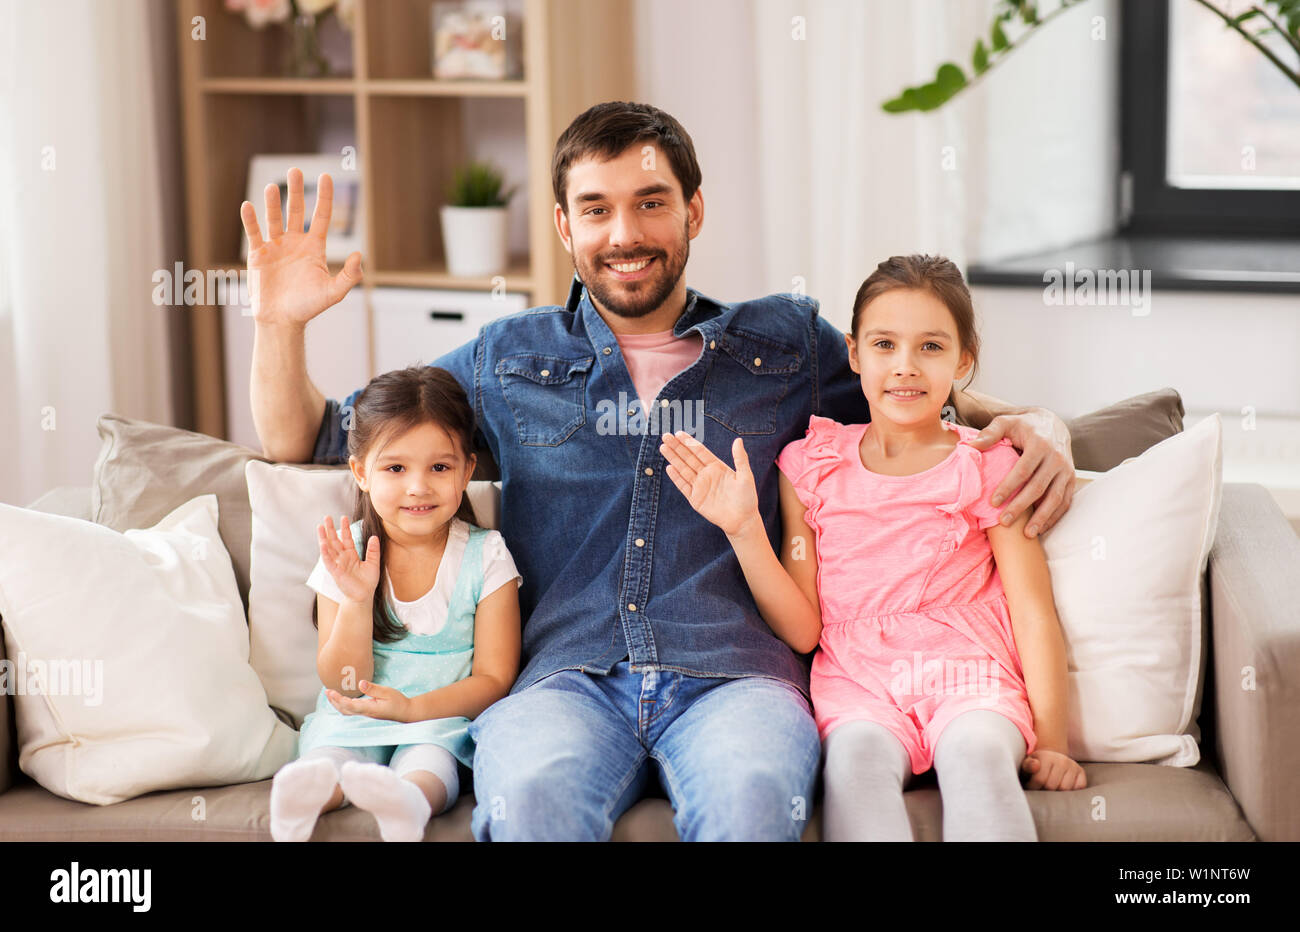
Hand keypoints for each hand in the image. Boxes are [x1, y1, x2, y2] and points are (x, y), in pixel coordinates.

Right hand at [240, 168, 362, 328]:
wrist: (281, 320)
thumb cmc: (308, 307)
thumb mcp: (333, 293)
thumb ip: (349, 276)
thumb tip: (359, 255)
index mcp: (315, 247)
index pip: (322, 216)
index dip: (325, 196)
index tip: (326, 175)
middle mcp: (295, 242)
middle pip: (297, 210)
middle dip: (297, 191)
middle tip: (295, 170)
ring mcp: (276, 246)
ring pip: (274, 218)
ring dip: (273, 203)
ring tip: (273, 187)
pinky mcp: (258, 254)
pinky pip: (254, 233)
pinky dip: (251, 220)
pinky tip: (248, 206)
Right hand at [317, 515, 380, 603]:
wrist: (364, 596)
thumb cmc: (368, 581)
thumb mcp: (373, 563)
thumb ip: (373, 550)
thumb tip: (373, 536)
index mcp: (351, 555)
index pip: (347, 538)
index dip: (345, 528)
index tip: (343, 517)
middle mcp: (343, 558)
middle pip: (335, 540)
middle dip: (330, 529)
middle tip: (327, 517)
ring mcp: (338, 564)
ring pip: (329, 548)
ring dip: (324, 538)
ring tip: (320, 527)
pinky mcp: (335, 572)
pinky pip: (329, 561)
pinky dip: (325, 553)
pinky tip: (323, 543)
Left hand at [325, 680, 410, 722]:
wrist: (405, 712)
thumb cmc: (398, 702)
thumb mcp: (387, 692)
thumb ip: (373, 689)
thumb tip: (360, 683)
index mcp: (369, 708)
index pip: (349, 705)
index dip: (338, 699)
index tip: (330, 691)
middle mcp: (365, 713)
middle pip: (344, 710)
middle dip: (334, 701)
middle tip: (327, 691)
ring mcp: (366, 714)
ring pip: (347, 711)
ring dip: (337, 704)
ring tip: (330, 695)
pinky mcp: (367, 712)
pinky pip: (351, 710)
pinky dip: (343, 705)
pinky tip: (342, 699)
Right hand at [660, 431, 761, 538]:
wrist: (742, 520)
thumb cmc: (747, 498)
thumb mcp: (746, 476)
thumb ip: (740, 458)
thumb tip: (738, 440)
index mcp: (717, 467)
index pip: (700, 451)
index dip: (689, 442)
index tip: (679, 434)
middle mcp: (706, 475)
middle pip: (688, 458)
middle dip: (677, 447)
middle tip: (666, 436)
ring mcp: (700, 486)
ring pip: (683, 470)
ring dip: (673, 459)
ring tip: (663, 447)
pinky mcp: (695, 499)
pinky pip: (683, 486)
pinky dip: (676, 478)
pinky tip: (669, 468)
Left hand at [966, 409, 1074, 537]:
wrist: (1052, 424)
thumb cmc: (1024, 426)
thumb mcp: (1006, 422)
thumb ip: (990, 433)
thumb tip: (971, 446)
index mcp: (1040, 444)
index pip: (1023, 470)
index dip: (1008, 487)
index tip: (993, 502)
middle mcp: (1057, 458)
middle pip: (1038, 487)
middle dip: (1021, 506)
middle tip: (1004, 522)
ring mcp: (1066, 470)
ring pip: (1055, 498)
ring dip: (1041, 517)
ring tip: (1027, 534)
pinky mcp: (1071, 480)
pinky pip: (1065, 501)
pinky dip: (1054, 517)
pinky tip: (1041, 528)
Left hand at [1021, 748, 1086, 790]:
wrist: (1051, 759)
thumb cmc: (1037, 765)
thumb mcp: (1027, 764)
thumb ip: (1028, 766)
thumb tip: (1036, 765)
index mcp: (1047, 757)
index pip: (1040, 780)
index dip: (1033, 787)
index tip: (1030, 786)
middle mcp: (1062, 760)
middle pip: (1052, 786)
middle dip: (1044, 790)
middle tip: (1041, 788)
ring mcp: (1073, 766)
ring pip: (1065, 789)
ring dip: (1058, 793)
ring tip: (1051, 789)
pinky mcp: (1081, 772)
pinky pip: (1078, 788)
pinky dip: (1071, 791)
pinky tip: (1063, 788)